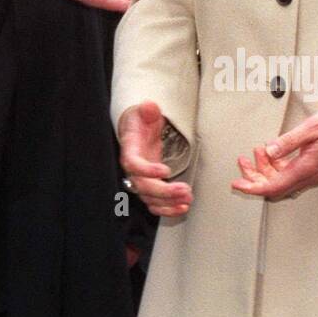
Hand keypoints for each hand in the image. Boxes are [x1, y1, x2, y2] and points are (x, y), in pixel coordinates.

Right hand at [118, 101, 191, 216]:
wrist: (138, 130)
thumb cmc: (140, 122)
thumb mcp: (144, 112)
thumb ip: (148, 111)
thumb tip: (149, 106)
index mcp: (130, 150)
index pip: (134, 164)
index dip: (147, 170)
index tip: (165, 170)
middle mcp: (133, 169)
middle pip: (143, 187)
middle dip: (164, 192)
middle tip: (184, 190)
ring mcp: (141, 179)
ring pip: (150, 199)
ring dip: (169, 203)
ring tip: (187, 199)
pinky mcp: (150, 186)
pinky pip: (155, 204)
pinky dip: (167, 209)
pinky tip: (182, 208)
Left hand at [231, 100, 317, 200]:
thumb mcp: (311, 127)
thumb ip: (288, 141)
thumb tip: (269, 151)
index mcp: (307, 168)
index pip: (274, 186)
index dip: (253, 187)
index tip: (238, 184)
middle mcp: (311, 175)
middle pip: (276, 186)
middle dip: (256, 177)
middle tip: (243, 163)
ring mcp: (315, 173)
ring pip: (283, 180)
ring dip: (267, 169)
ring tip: (256, 152)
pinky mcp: (317, 167)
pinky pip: (292, 173)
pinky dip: (278, 165)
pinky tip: (272, 152)